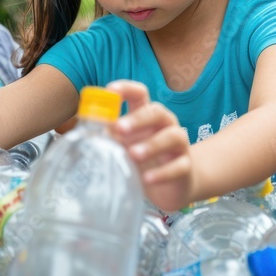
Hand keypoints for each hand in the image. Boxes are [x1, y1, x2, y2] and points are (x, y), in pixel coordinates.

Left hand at [107, 80, 195, 211]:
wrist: (171, 186)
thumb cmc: (143, 159)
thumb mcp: (123, 146)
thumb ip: (110, 136)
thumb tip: (90, 130)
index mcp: (147, 116)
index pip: (140, 94)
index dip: (126, 89)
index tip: (110, 91)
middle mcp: (165, 125)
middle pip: (156, 112)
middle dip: (138, 118)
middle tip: (119, 128)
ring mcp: (179, 145)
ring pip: (172, 136)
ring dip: (152, 145)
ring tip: (133, 154)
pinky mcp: (185, 167)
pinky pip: (178, 166)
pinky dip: (162, 172)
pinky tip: (147, 179)